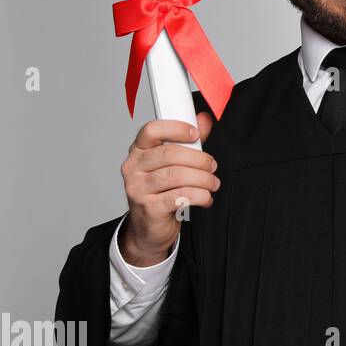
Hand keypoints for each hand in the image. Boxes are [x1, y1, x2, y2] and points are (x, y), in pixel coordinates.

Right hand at [119, 113, 217, 265]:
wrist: (149, 227)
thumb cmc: (162, 191)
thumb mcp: (174, 164)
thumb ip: (189, 142)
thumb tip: (203, 119)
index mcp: (138, 151)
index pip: (150, 131)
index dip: (175, 129)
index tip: (195, 134)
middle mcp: (133, 168)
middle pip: (169, 154)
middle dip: (198, 159)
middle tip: (212, 166)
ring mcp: (138, 189)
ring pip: (176, 176)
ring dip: (203, 179)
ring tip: (213, 183)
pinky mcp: (149, 208)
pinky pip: (179, 197)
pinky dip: (199, 196)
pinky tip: (205, 198)